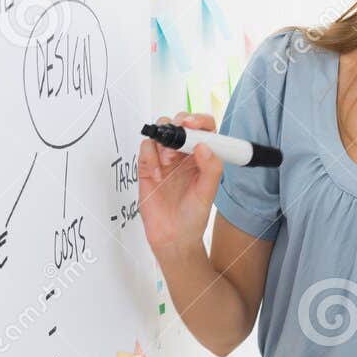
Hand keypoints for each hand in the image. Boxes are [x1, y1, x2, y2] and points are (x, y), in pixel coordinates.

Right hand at [137, 112, 223, 256]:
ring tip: (169, 162)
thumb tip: (204, 146)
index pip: (204, 128)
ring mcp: (164, 159)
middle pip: (179, 123)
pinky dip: (149, 156)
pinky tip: (157, 175)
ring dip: (163, 141)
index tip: (193, 124)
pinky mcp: (147, 167)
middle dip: (178, 126)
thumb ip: (211, 169)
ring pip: (160, 132)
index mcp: (203, 156)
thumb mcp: (208, 193)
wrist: (173, 237)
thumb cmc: (193, 215)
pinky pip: (145, 149)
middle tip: (179, 140)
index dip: (198, 120)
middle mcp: (184, 154)